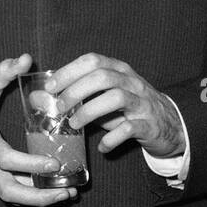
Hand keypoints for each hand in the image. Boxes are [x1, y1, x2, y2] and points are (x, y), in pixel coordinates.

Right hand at [0, 54, 76, 206]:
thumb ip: (4, 71)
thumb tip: (26, 58)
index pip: (3, 157)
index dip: (29, 164)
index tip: (53, 163)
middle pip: (8, 188)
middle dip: (38, 195)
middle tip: (66, 190)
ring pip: (8, 195)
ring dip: (37, 200)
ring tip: (66, 193)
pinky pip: (7, 191)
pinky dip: (30, 196)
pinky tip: (52, 191)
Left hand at [47, 53, 184, 158]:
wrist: (169, 125)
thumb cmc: (129, 109)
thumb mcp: (102, 99)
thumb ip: (75, 97)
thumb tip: (37, 97)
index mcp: (119, 70)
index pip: (93, 61)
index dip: (69, 71)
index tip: (50, 87)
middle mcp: (132, 82)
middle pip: (102, 76)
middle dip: (76, 90)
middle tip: (59, 107)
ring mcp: (142, 103)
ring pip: (116, 97)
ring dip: (90, 110)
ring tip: (74, 124)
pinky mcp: (149, 124)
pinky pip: (129, 128)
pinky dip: (112, 138)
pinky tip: (102, 146)